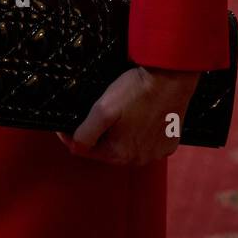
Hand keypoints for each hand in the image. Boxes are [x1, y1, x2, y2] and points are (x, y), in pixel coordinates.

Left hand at [55, 65, 200, 164]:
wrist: (171, 78)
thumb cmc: (137, 91)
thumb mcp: (103, 109)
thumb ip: (86, 132)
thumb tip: (73, 145)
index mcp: (120, 154)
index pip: (87, 151)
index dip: (74, 136)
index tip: (66, 124)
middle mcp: (139, 159)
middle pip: (108, 150)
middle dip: (99, 135)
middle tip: (96, 113)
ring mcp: (156, 152)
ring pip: (128, 146)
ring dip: (120, 134)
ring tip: (120, 113)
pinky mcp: (169, 143)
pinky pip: (147, 142)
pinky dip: (140, 133)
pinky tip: (140, 116)